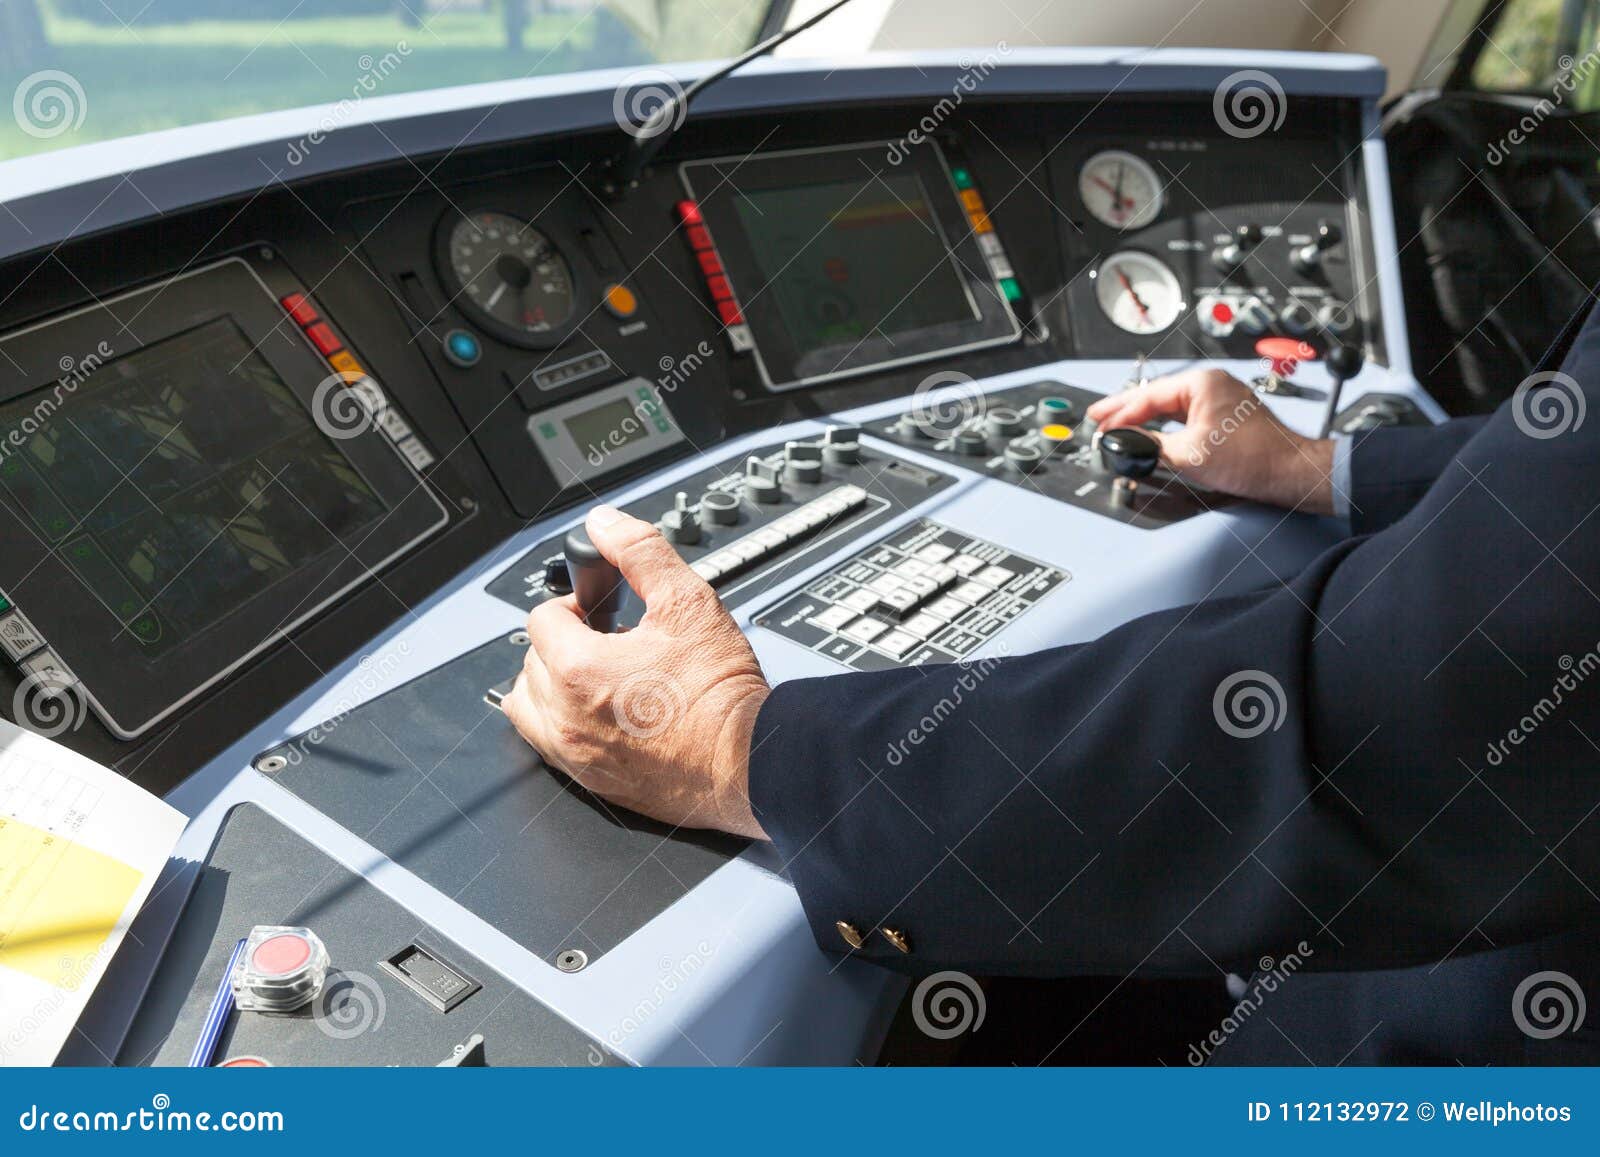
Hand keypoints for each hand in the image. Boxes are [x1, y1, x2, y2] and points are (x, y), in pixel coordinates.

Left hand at [500, 506, 770, 839]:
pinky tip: (606, 714)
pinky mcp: (593, 783)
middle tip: (608, 641)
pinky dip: (566, 724)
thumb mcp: (687, 601)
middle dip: (563, 644)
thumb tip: (606, 524)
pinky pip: (552, 748)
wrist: (750, 761)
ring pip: (529, 710)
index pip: (541, 618)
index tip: (602, 611)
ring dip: (551, 686)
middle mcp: (566, 718)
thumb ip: (639, 553)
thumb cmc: (721, 692)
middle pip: (530, 663)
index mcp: (577, 670)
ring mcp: (576, 756)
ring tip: (596, 676)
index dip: (574, 605)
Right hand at [1084, 369, 1336, 514]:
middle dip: (1126, 409)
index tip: (1100, 423)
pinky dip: (1165, 425)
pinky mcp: (1226, 415)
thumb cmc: (1253, 458)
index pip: (1149, 396)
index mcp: (1202, 383)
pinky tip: (1152, 432)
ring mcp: (1221, 399)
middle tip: (1099, 416)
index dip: (1120, 413)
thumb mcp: (1188, 454)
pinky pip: (1186, 415)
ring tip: (1119, 424)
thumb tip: (1126, 442)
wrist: (1289, 471)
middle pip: (1157, 396)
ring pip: (1170, 406)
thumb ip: (1151, 445)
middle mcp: (1212, 384)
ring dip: (1145, 417)